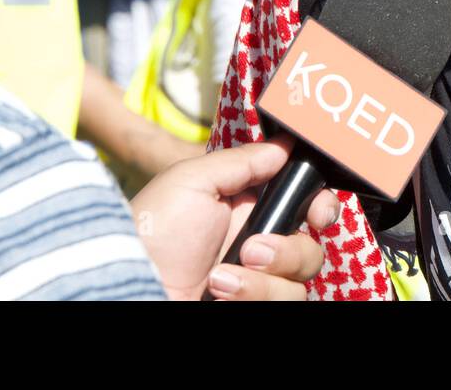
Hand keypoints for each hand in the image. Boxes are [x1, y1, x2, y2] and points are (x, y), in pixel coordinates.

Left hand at [129, 136, 336, 300]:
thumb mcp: (192, 181)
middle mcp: (257, 247)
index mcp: (249, 209)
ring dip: (262, 280)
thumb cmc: (153, 230)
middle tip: (252, 249)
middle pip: (311, 248)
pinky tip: (217, 292)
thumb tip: (284, 145)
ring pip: (299, 283)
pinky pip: (281, 305)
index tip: (317, 212)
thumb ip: (242, 162)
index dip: (319, 207)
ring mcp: (255, 283)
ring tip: (220, 277)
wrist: (130, 282)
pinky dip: (251, 297)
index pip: (304, 206)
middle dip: (288, 249)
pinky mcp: (251, 305)